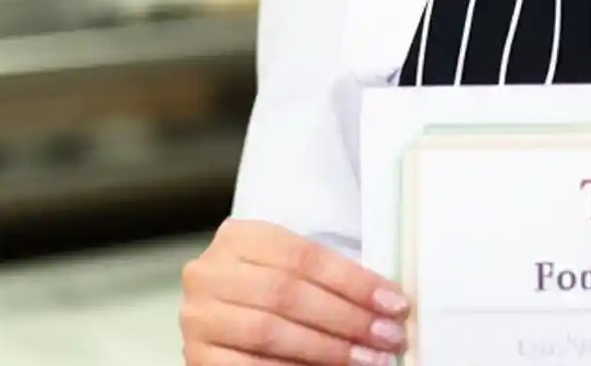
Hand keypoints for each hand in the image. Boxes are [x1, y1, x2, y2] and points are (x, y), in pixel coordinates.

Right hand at [181, 219, 410, 365]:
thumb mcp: (296, 266)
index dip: (354, 282)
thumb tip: (387, 307)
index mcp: (240, 237)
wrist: (229, 305)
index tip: (394, 303)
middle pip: (287, 294)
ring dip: (326, 350)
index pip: (305, 256)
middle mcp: (210, 273)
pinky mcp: (196, 356)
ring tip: (367, 359)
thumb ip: (331, 279)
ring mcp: (198, 316)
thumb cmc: (276, 283)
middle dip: (346, 318)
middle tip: (387, 335)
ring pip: (269, 332)